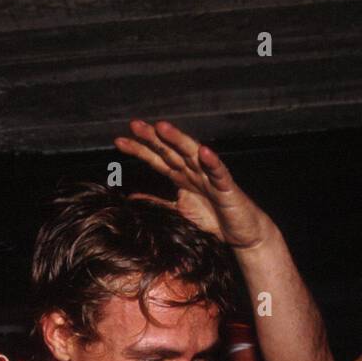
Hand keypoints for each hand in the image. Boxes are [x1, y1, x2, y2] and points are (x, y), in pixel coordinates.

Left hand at [115, 119, 273, 249]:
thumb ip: (157, 202)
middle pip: (171, 151)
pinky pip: (219, 173)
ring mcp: (211, 178)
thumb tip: (132, 197)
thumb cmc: (214, 220)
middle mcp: (195, 172)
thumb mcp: (178, 211)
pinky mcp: (227, 188)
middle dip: (153, 138)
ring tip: (163, 128)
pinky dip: (211, 162)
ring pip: (193, 155)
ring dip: (178, 140)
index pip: (157, 159)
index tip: (119, 141)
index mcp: (182, 177)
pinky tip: (203, 152)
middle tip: (135, 125)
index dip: (140, 150)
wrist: (242, 235)